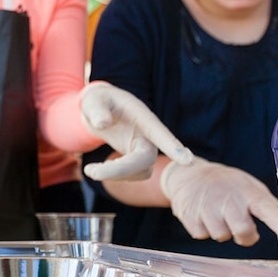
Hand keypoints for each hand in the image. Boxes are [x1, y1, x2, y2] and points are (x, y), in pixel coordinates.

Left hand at [80, 82, 194, 180]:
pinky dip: (115, 176)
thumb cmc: (99, 102)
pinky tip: (100, 169)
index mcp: (141, 116)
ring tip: (91, 169)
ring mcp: (145, 148)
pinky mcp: (140, 160)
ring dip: (115, 175)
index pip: (159, 131)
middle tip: (90, 172)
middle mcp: (148, 134)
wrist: (100, 110)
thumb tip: (103, 124)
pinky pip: (134, 175)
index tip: (187, 161)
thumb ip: (97, 109)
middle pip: (146, 158)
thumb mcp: (93, 100)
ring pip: (141, 171)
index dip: (172, 146)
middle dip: (121, 169)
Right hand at [159, 156, 277, 247]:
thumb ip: (271, 210)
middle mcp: (228, 198)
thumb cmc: (229, 186)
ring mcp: (206, 206)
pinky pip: (202, 235)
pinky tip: (203, 215)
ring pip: (221, 236)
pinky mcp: (188, 214)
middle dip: (245, 236)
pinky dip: (204, 229)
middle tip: (243, 228)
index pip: (269, 210)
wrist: (189, 174)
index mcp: (248, 192)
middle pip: (243, 231)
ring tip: (218, 215)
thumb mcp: (251, 189)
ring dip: (223, 231)